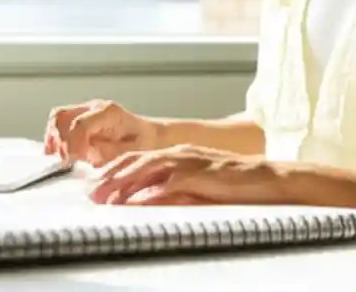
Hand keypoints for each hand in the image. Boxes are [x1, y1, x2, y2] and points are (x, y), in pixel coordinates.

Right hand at [43, 100, 162, 166]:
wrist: (154, 138)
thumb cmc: (146, 145)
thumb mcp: (131, 153)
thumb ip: (108, 154)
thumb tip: (86, 158)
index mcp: (109, 113)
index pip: (80, 124)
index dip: (72, 144)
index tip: (72, 161)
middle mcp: (95, 108)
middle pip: (62, 116)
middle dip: (59, 141)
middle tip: (65, 161)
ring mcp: (86, 112)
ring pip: (57, 118)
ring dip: (54, 139)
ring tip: (60, 159)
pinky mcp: (80, 120)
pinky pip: (59, 124)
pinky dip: (55, 140)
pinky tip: (60, 156)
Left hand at [89, 144, 288, 205]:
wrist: (266, 178)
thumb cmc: (233, 185)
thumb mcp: (196, 185)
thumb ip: (171, 189)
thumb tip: (143, 201)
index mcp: (176, 154)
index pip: (136, 159)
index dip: (113, 172)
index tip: (93, 185)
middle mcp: (178, 153)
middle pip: (134, 161)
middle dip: (109, 176)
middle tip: (90, 193)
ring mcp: (189, 162)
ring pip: (147, 168)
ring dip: (122, 183)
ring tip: (105, 197)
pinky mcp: (200, 175)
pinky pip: (171, 183)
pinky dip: (152, 192)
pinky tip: (138, 202)